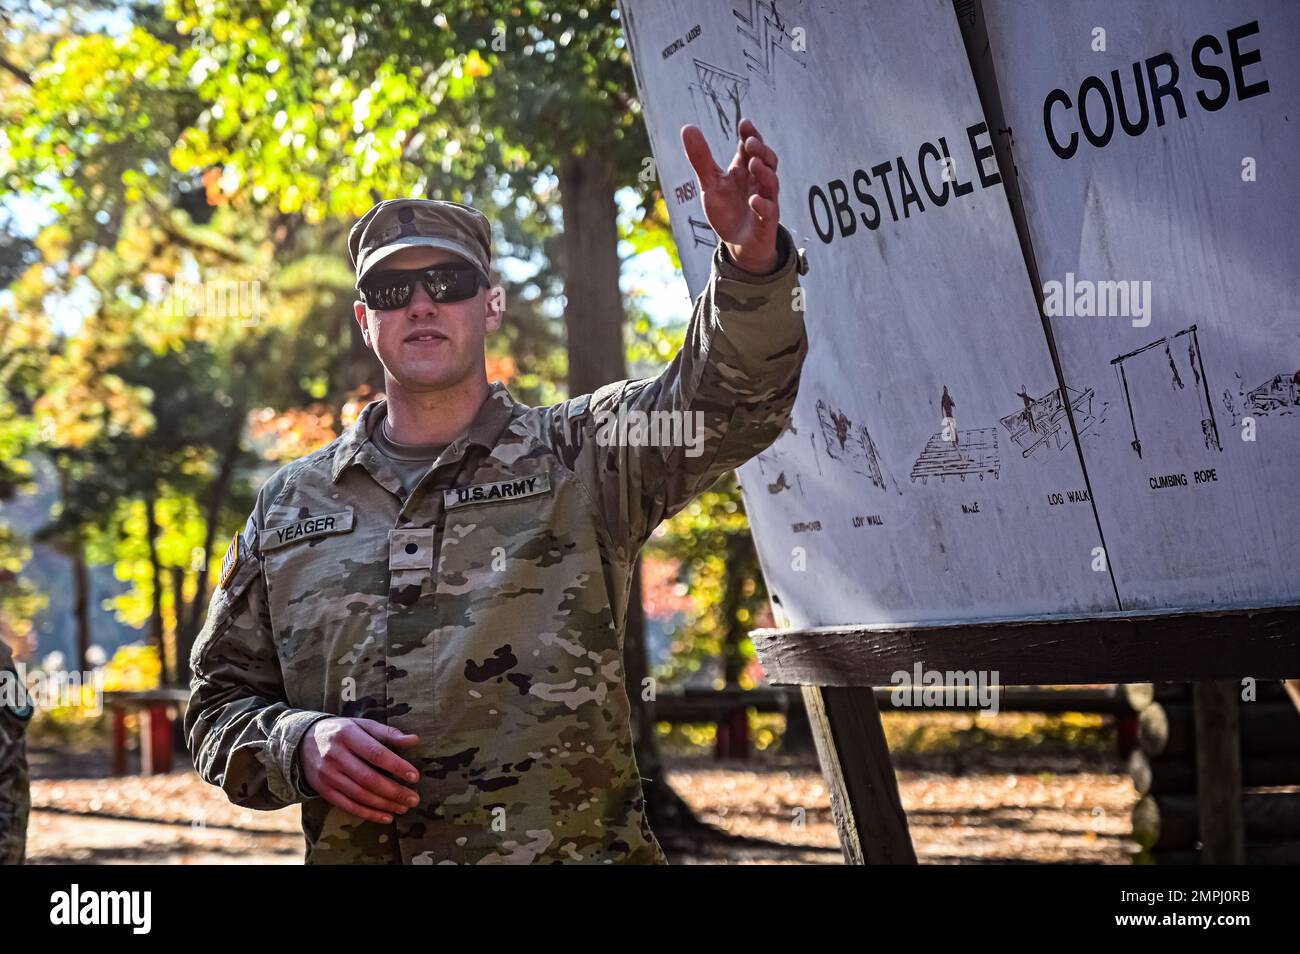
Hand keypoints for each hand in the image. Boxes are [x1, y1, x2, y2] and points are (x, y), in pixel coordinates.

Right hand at [299, 717, 420, 823]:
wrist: (302, 742)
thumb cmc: (342, 732)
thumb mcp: (362, 725)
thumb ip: (387, 733)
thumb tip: (414, 740)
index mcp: (347, 735)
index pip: (375, 753)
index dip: (396, 766)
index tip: (414, 776)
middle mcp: (335, 756)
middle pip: (368, 778)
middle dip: (394, 791)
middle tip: (414, 798)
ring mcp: (327, 775)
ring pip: (360, 795)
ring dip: (384, 804)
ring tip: (404, 807)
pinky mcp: (323, 790)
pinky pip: (348, 806)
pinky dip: (369, 814)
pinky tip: (386, 817)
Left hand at [680, 116, 781, 273]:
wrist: (737, 244)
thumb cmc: (726, 211)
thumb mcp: (709, 183)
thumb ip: (700, 158)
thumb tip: (687, 127)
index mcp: (744, 170)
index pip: (750, 147)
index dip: (749, 134)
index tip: (744, 124)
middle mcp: (757, 182)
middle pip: (767, 160)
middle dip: (761, 150)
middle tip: (750, 142)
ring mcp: (765, 200)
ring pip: (772, 182)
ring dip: (764, 172)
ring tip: (753, 163)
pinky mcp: (766, 221)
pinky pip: (769, 211)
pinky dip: (762, 204)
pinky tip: (753, 200)